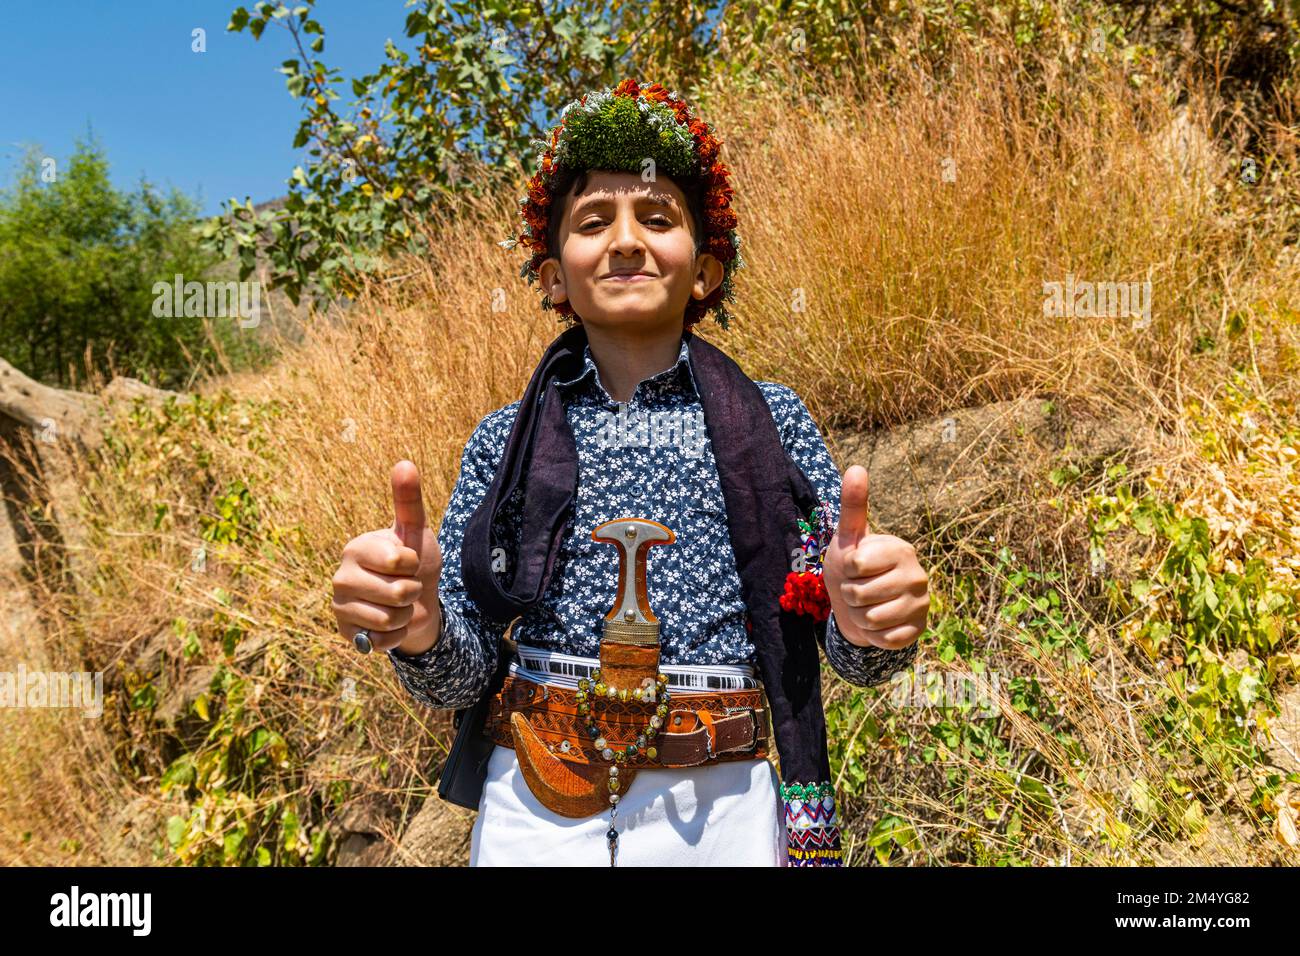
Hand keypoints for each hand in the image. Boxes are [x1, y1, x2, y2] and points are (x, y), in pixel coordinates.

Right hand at [331, 460, 442, 654]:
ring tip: (399, 605)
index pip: (400, 562)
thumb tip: (404, 462)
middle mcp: (340, 576)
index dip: (415, 565)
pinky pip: (383, 642)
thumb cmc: (414, 563)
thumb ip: (409, 500)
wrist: (415, 603)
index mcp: (356, 548)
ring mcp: (340, 606)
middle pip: (398, 593)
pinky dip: (397, 637)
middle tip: (406, 586)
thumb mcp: (415, 531)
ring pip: (391, 619)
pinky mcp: (346, 634)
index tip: (409, 562)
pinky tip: (390, 625)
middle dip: (413, 592)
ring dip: (406, 615)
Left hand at [821, 465, 928, 649]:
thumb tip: (856, 467)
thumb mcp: (848, 537)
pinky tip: (880, 624)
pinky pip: (884, 639)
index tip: (854, 567)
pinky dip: (873, 636)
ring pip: (870, 619)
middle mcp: (917, 574)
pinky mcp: (919, 629)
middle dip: (850, 596)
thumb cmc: (853, 567)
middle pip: (860, 595)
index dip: (846, 570)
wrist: (863, 605)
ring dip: (859, 617)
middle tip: (859, 589)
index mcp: (900, 549)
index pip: (855, 565)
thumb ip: (853, 505)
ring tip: (867, 606)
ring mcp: (921, 603)